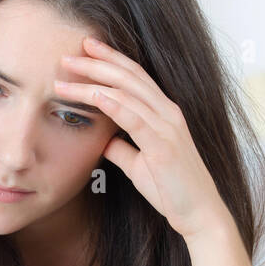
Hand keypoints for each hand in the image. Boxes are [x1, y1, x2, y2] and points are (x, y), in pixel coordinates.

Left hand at [54, 36, 229, 240]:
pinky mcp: (163, 145)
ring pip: (127, 91)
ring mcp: (167, 127)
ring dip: (93, 80)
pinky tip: (93, 94)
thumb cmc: (172, 191)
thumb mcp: (139, 166)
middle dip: (97, 62)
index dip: (110, 60)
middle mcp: (168, 113)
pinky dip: (112, 103)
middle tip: (69, 53)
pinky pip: (134, 117)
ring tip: (65, 75)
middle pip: (129, 76)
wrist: (199, 215)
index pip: (134, 77)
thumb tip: (103, 140)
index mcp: (164, 114)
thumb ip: (122, 148)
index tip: (85, 50)